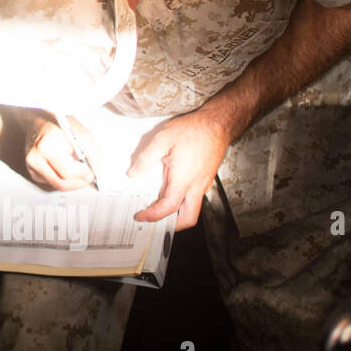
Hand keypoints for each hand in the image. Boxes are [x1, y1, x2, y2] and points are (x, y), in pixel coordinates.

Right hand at [18, 109, 104, 190]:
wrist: (36, 123)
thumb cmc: (57, 124)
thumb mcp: (79, 130)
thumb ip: (92, 150)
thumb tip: (97, 170)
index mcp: (47, 144)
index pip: (68, 171)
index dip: (83, 174)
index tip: (92, 172)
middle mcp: (35, 157)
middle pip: (62, 183)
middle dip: (79, 182)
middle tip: (90, 176)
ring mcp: (32, 167)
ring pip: (57, 185)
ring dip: (72, 182)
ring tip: (81, 172)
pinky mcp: (33, 173)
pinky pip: (52, 183)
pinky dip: (63, 179)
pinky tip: (67, 169)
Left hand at [128, 111, 231, 230]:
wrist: (217, 124)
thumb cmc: (192, 130)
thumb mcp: (163, 138)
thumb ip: (146, 157)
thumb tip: (133, 174)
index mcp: (184, 179)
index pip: (169, 207)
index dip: (153, 216)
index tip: (140, 216)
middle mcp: (196, 186)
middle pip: (188, 218)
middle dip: (170, 225)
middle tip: (152, 222)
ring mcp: (203, 184)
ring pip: (192, 210)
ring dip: (176, 215)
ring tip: (157, 211)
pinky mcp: (205, 180)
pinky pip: (194, 199)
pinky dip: (182, 204)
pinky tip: (168, 194)